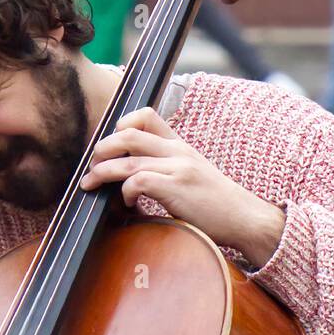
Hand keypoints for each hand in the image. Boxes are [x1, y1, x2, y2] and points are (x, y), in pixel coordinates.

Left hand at [79, 107, 285, 267]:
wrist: (244, 218)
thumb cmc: (215, 205)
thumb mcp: (192, 176)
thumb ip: (167, 170)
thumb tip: (131, 179)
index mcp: (180, 145)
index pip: (146, 116)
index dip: (121, 125)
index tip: (110, 147)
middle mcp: (178, 150)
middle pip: (128, 134)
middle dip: (102, 149)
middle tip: (91, 167)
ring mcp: (178, 167)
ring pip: (127, 159)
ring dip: (102, 172)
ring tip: (90, 184)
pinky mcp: (177, 187)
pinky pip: (139, 180)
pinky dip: (125, 191)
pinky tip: (127, 203)